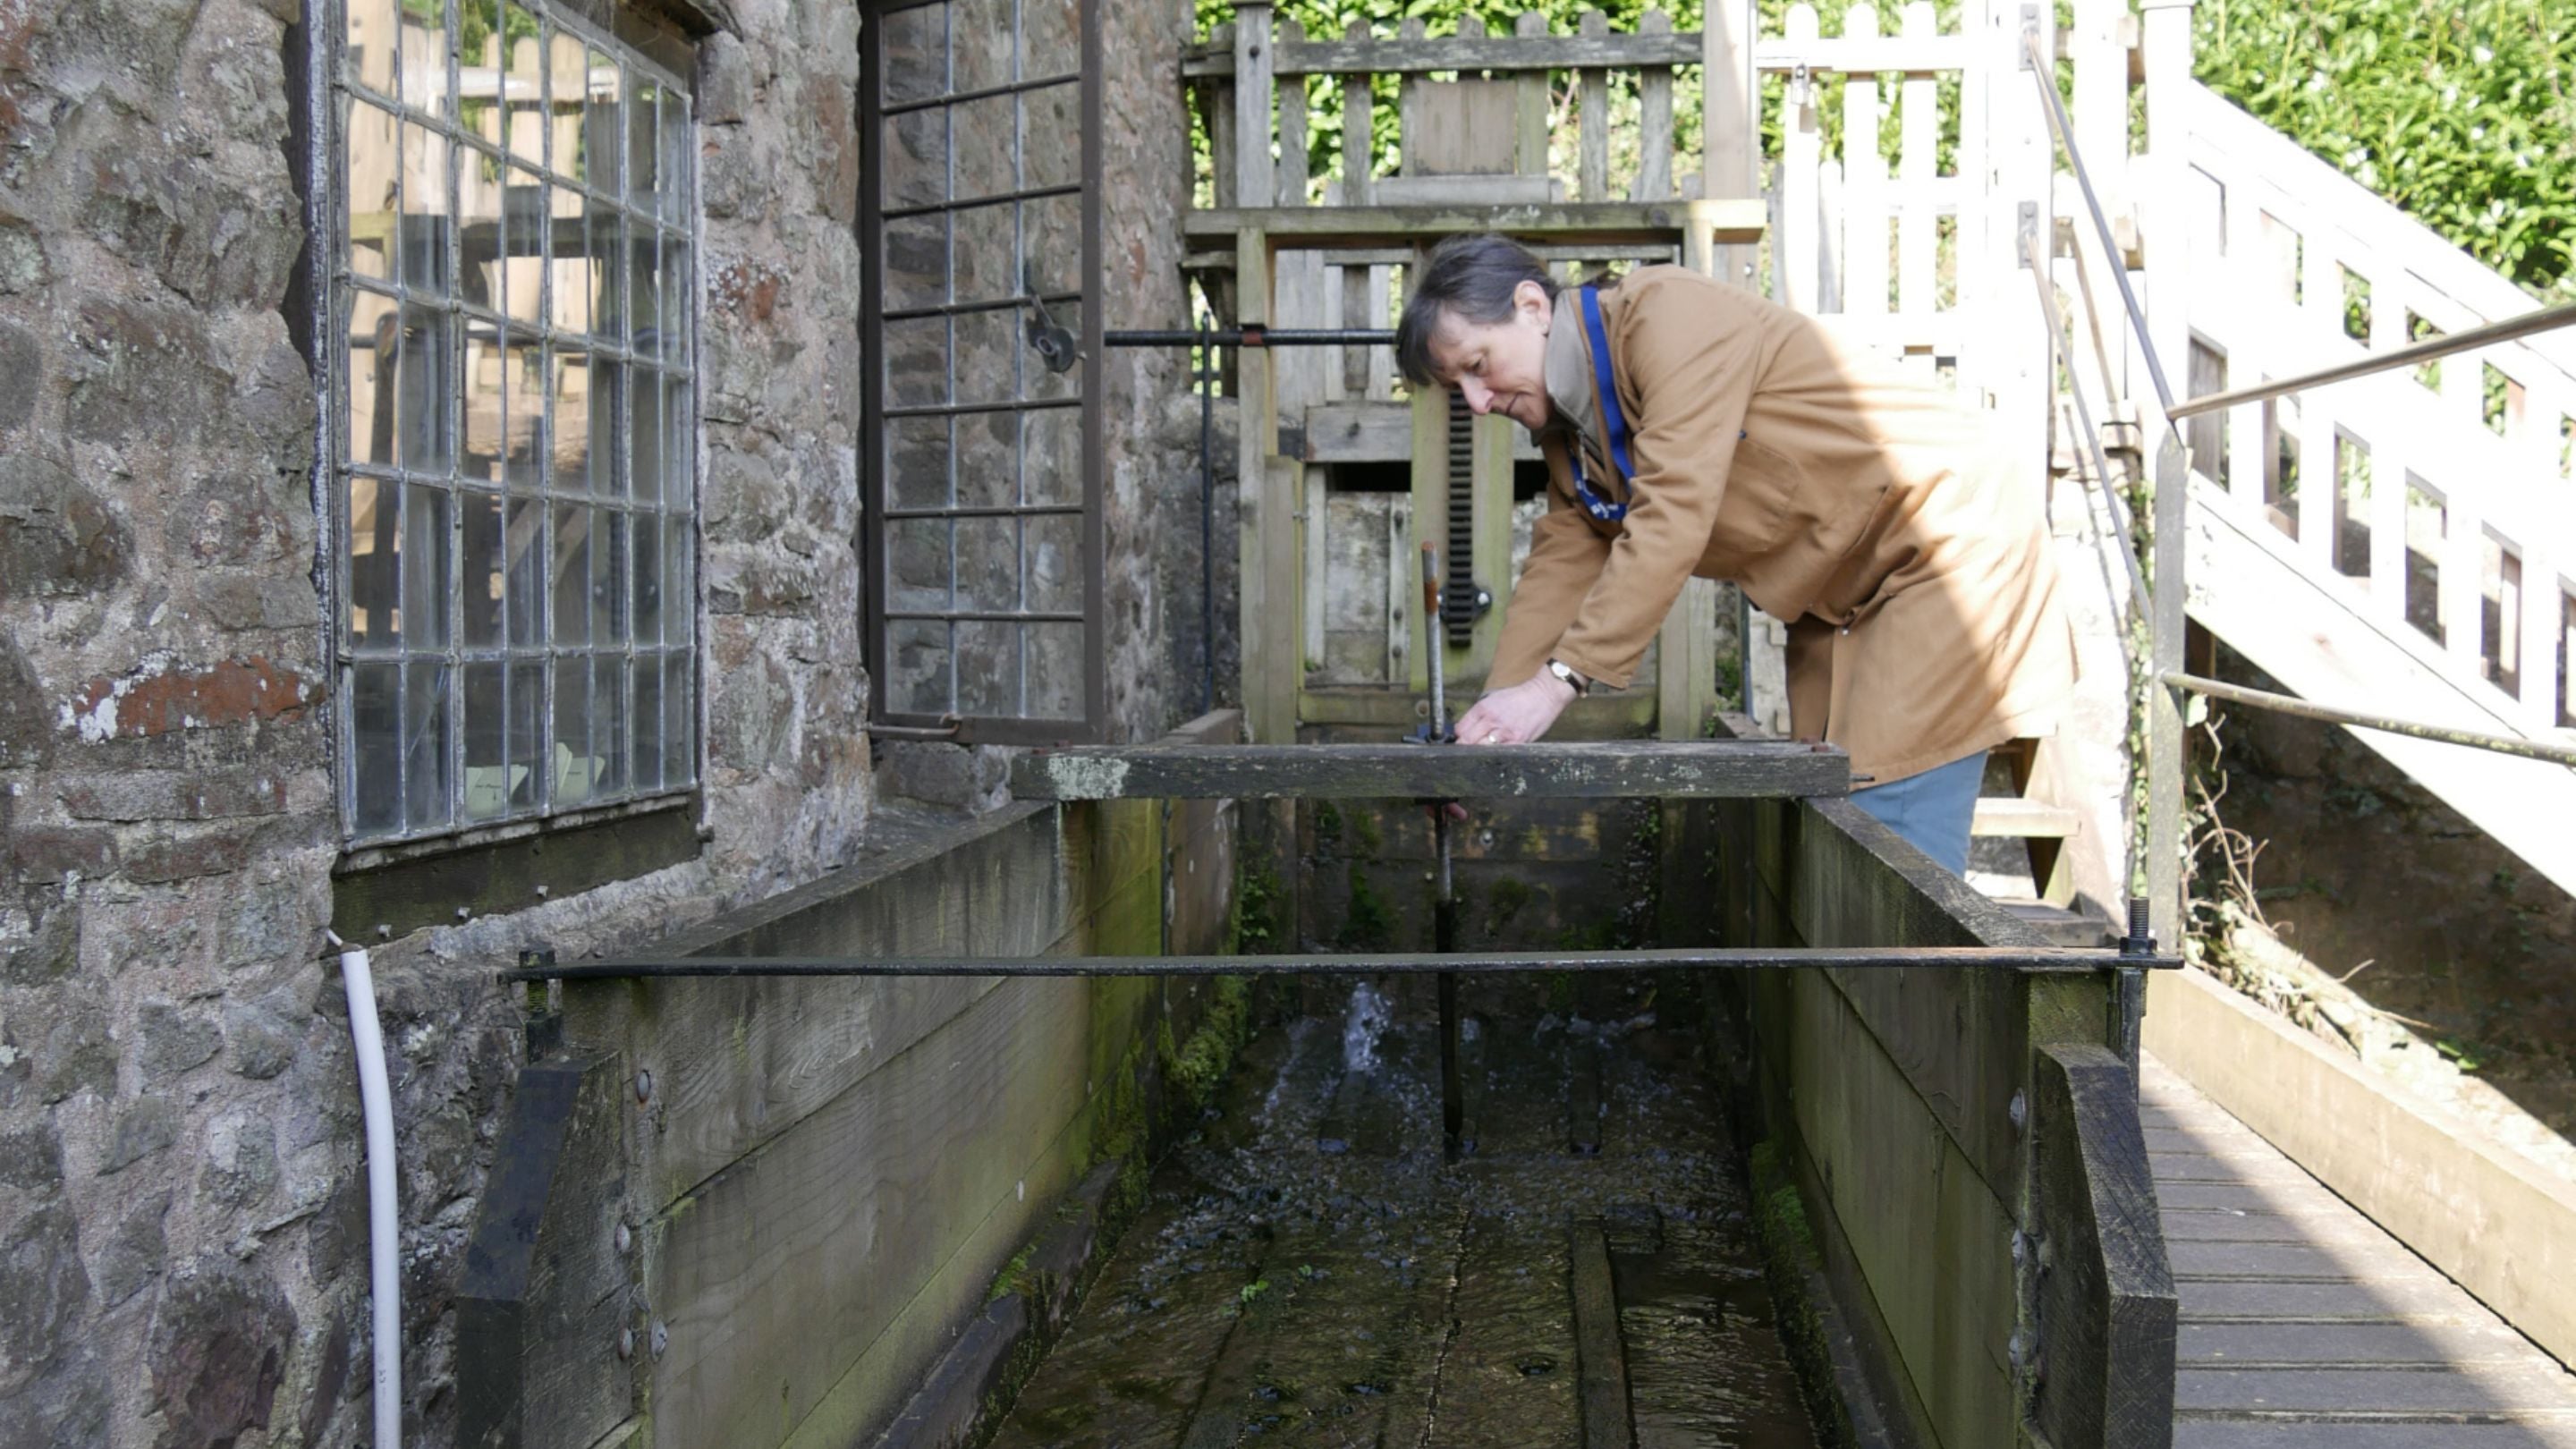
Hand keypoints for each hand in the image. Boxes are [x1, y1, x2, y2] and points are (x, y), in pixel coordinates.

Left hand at [1454, 672, 1575, 746]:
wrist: (1543, 695)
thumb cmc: (1518, 698)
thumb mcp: (1493, 699)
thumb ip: (1479, 715)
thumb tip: (1464, 731)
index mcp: (1483, 708)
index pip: (1460, 729)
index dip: (1459, 736)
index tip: (1461, 740)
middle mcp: (1492, 719)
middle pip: (1467, 741)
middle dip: (1464, 747)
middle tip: (1466, 750)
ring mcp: (1505, 732)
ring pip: (1481, 750)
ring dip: (1478, 753)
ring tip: (1480, 754)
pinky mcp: (1518, 741)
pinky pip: (1500, 753)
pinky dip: (1495, 755)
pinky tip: (1496, 754)